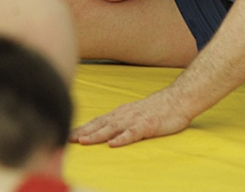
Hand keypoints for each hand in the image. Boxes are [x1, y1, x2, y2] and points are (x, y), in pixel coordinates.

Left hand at [71, 89, 192, 146]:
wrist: (177, 100)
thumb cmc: (155, 109)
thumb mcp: (133, 113)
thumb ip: (120, 121)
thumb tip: (106, 129)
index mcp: (119, 113)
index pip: (96, 121)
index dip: (82, 128)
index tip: (67, 134)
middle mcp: (123, 115)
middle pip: (99, 124)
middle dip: (82, 132)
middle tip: (67, 138)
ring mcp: (135, 119)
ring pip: (112, 128)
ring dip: (96, 135)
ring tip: (83, 141)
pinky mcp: (148, 125)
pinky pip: (133, 133)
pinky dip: (122, 138)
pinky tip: (113, 144)